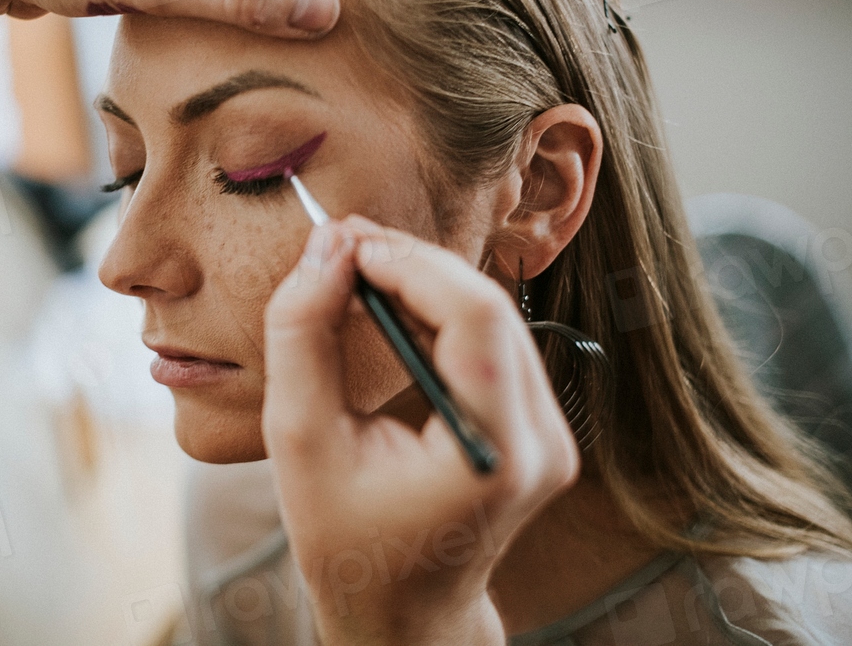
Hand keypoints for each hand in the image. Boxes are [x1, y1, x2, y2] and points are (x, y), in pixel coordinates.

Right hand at [262, 216, 578, 645]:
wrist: (402, 610)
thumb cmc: (345, 538)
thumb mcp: (299, 439)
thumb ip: (303, 336)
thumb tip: (324, 248)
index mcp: (493, 455)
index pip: (476, 318)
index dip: (410, 262)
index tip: (345, 244)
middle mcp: (542, 442)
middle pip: (491, 307)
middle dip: (413, 262)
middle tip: (341, 243)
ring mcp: (551, 435)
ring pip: (496, 315)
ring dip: (425, 280)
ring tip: (356, 265)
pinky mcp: (540, 426)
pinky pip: (495, 340)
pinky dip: (440, 308)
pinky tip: (390, 298)